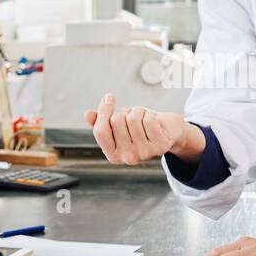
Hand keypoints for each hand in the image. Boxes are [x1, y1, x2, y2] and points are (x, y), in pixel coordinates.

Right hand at [84, 94, 200, 165]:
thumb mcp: (118, 125)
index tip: (109, 97)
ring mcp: (145, 153)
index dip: (103, 111)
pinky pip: (148, 119)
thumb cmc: (141, 128)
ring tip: (144, 119)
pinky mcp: (160, 145)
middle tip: (134, 117)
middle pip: (116, 121)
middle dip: (125, 112)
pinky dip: (150, 114)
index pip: (100, 131)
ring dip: (139, 111)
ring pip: (133, 118)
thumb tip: (87, 115)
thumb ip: (101, 122)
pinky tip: (155, 121)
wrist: (168, 132)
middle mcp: (128, 158)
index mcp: (113, 155)